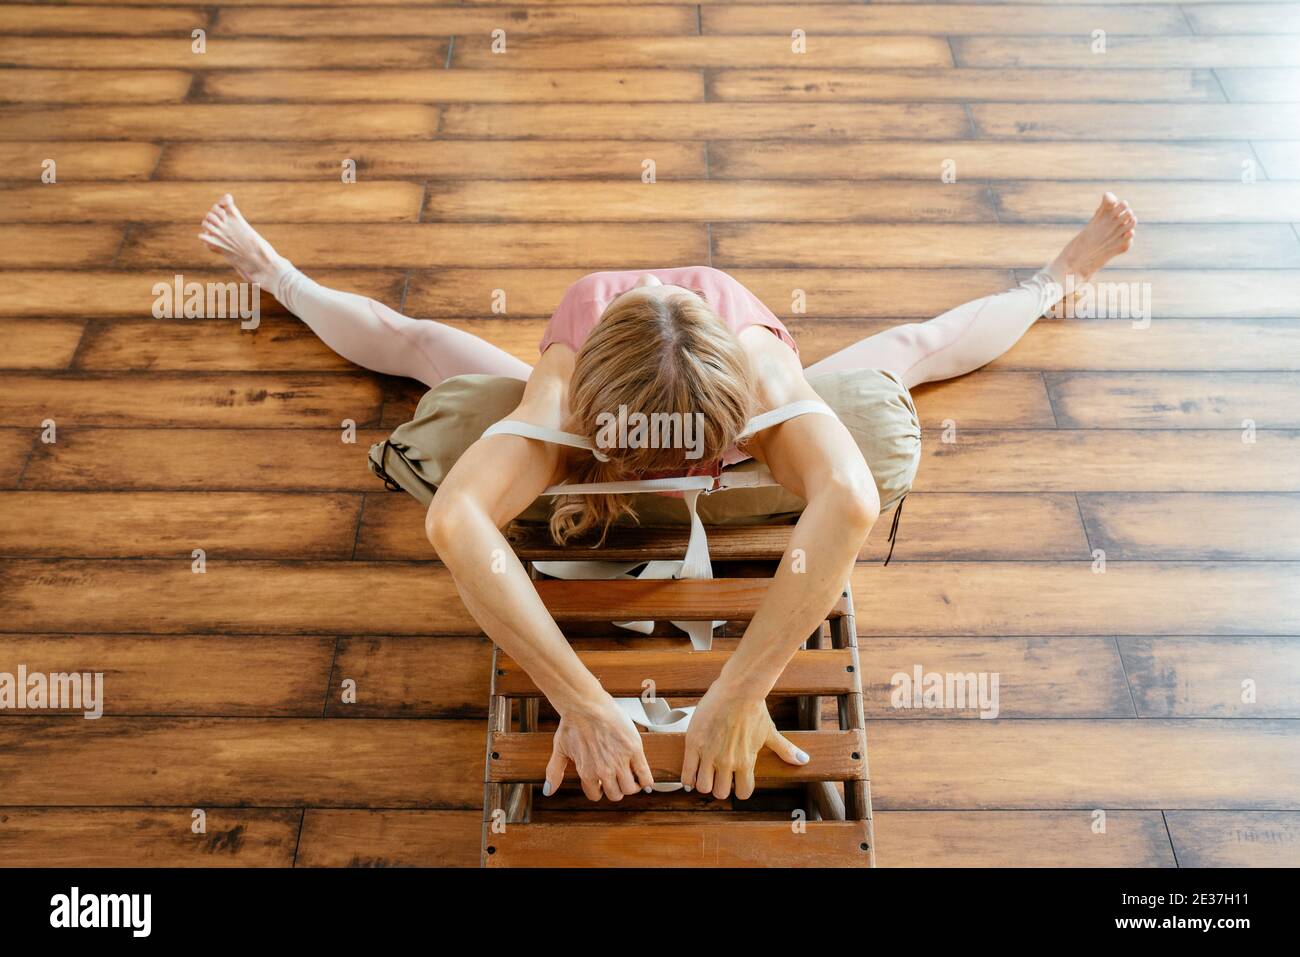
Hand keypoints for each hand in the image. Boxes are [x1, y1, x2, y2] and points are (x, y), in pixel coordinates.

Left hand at [545, 695, 654, 801]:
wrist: (586, 704)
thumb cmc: (572, 723)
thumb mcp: (560, 749)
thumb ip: (554, 772)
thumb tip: (548, 791)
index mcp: (587, 773)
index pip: (596, 795)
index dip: (599, 789)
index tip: (603, 783)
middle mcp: (604, 771)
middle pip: (616, 794)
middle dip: (616, 788)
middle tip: (618, 778)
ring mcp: (620, 762)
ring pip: (630, 788)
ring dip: (631, 785)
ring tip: (631, 776)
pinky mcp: (634, 751)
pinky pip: (645, 776)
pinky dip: (646, 781)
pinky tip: (644, 778)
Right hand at [681, 683, 808, 799]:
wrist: (737, 689)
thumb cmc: (754, 708)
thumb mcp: (769, 731)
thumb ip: (784, 749)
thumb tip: (804, 760)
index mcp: (746, 762)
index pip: (743, 793)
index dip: (739, 788)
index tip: (735, 779)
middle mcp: (728, 762)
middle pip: (720, 793)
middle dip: (720, 786)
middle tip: (718, 775)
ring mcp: (709, 754)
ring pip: (703, 786)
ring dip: (703, 782)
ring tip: (705, 771)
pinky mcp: (693, 744)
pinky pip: (687, 773)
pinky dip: (688, 778)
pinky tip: (691, 773)